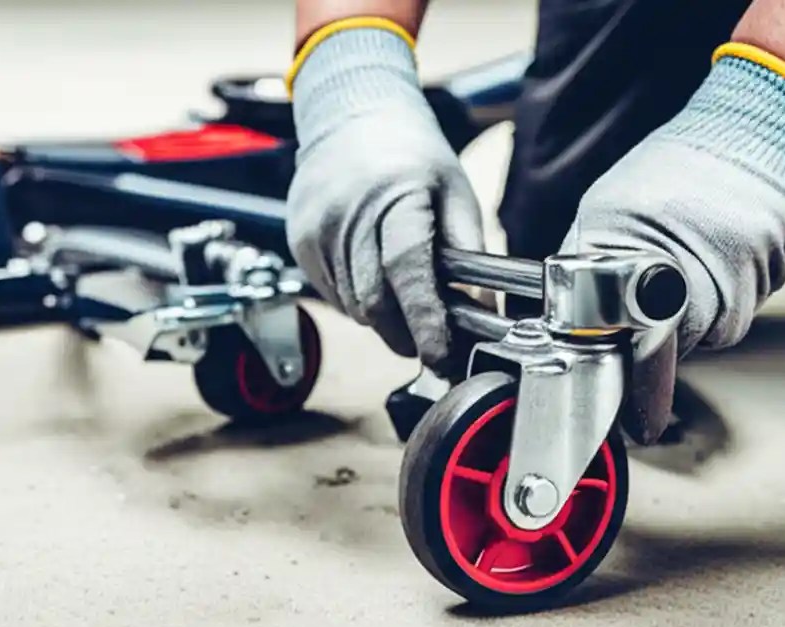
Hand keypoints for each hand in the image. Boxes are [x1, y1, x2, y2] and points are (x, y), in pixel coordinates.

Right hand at [287, 28, 483, 366]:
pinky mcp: (300, 244)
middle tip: (434, 343)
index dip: (425, 320)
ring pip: (354, 307)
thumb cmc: (409, 152)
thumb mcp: (454, 190)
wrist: (351, 114)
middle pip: (375, 301)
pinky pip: (333, 296)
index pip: (406, 270)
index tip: (442, 355)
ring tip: (408, 302)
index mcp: (394, 195)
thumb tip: (484, 313)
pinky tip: (376, 280)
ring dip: (385, 319)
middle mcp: (347, 215)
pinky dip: (360, 303)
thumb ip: (469, 252)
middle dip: (407, 334)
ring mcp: (316, 231)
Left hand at [561, 55, 784, 443]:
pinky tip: (716, 255)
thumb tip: (567, 316)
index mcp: (654, 259)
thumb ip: (589, 265)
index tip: (632, 417)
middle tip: (653, 314)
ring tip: (685, 268)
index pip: (647, 350)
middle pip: (684, 347)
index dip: (639, 386)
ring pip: (715, 330)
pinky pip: (744, 305)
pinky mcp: (775, 269)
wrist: (755, 122)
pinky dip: (726, 291)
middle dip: (664, 342)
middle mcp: (708, 272)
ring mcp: (748, 272)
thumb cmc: (676, 163)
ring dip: (696, 315)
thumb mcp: (607, 208)